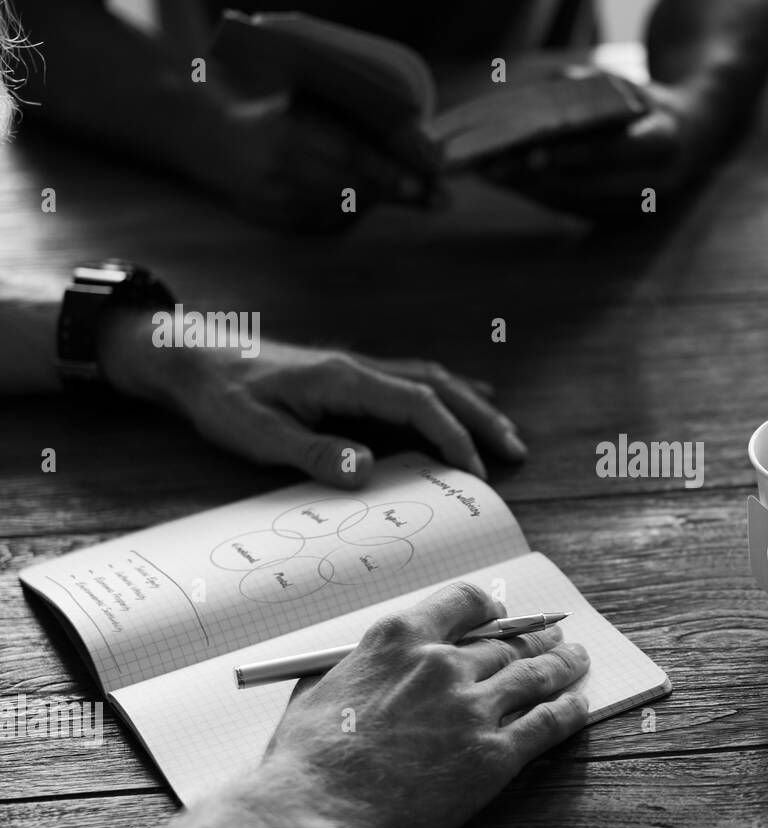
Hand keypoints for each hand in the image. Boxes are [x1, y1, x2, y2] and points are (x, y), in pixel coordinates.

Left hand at [98, 308, 524, 484]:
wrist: (192, 357)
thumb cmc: (221, 397)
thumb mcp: (256, 433)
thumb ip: (313, 452)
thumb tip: (368, 470)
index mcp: (344, 379)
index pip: (418, 404)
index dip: (452, 437)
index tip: (475, 471)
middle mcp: (360, 368)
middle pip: (440, 387)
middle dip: (481, 419)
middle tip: (515, 450)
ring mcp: (358, 370)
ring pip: (433, 380)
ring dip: (472, 406)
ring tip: (505, 433)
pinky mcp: (350, 378)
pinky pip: (413, 382)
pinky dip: (448, 394)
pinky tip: (466, 398)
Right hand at [202, 94, 440, 231]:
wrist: (211, 141)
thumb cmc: (271, 114)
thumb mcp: (305, 102)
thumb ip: (348, 117)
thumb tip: (412, 135)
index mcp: (291, 132)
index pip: (351, 155)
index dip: (389, 172)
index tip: (422, 183)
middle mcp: (284, 170)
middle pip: (355, 189)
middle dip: (399, 194)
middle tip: (437, 198)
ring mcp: (279, 202)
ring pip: (346, 210)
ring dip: (380, 203)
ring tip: (409, 194)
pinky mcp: (278, 223)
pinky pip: (328, 224)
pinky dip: (352, 213)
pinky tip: (361, 201)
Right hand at [263, 582, 589, 827]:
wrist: (316, 812)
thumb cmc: (306, 759)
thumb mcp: (320, 688)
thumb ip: (357, 668)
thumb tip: (368, 665)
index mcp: (400, 638)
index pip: (464, 602)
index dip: (491, 607)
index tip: (502, 614)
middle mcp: (442, 663)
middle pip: (506, 641)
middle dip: (535, 637)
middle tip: (554, 636)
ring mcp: (472, 708)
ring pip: (535, 674)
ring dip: (563, 664)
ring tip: (577, 660)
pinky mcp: (493, 755)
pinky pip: (547, 723)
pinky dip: (568, 711)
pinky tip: (578, 706)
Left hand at [481, 78, 715, 218]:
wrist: (695, 135)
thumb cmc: (650, 103)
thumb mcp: (627, 84)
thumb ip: (587, 86)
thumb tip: (540, 91)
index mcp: (665, 140)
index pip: (613, 152)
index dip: (572, 156)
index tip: (531, 154)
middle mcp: (658, 181)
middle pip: (589, 186)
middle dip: (538, 179)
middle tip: (493, 167)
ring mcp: (641, 206)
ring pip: (579, 203)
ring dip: (532, 191)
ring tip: (490, 174)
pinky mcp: (624, 219)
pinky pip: (578, 211)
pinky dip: (542, 196)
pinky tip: (511, 182)